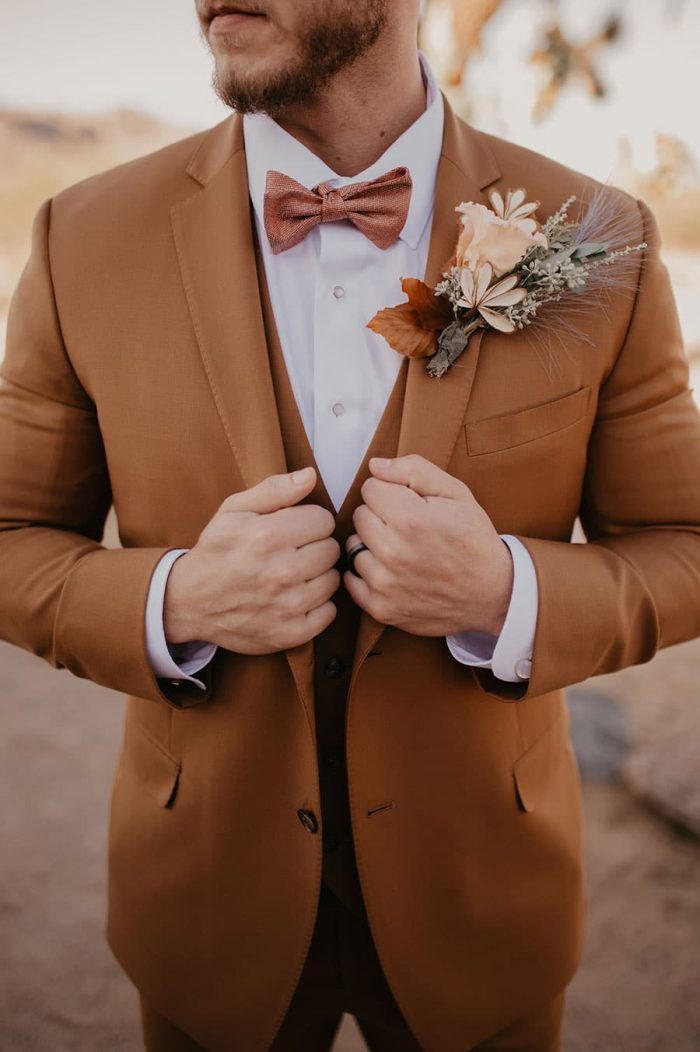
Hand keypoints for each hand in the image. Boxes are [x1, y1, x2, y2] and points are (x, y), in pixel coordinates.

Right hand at [164, 467, 339, 653]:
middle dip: (314, 547)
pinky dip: (317, 606)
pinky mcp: (290, 633)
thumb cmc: (216, 551)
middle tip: (292, 553)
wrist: (190, 602)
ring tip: (293, 575)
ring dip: (317, 576)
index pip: (324, 520)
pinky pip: (329, 613)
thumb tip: (310, 476)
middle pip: (331, 549)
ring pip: (333, 580)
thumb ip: (274, 489)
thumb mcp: (234, 510)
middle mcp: (281, 572)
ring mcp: (287, 606)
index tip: (294, 529)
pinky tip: (296, 597)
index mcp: (268, 536)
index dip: (309, 521)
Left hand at [343, 455, 513, 637]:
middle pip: (359, 515)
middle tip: (408, 528)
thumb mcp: (456, 493)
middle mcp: (393, 553)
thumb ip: (413, 470)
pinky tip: (391, 572)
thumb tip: (374, 466)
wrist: (493, 594)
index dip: (391, 492)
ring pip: (353, 546)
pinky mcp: (381, 608)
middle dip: (380, 516)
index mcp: (410, 519)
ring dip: (371, 545)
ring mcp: (385, 584)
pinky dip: (365, 574)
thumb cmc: (473, 539)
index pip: (370, 488)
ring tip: (402, 551)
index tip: (409, 504)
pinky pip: (350, 580)